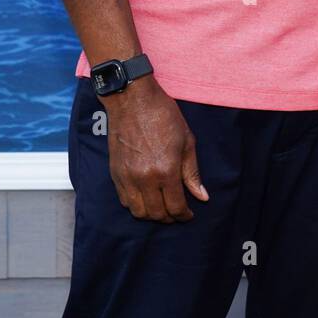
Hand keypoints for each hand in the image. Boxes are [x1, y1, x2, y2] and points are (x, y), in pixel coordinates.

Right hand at [102, 74, 208, 220]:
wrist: (132, 99)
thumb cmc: (163, 116)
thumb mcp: (186, 141)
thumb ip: (192, 173)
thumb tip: (202, 197)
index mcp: (166, 170)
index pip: (176, 207)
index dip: (184, 215)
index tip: (189, 214)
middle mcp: (144, 178)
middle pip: (156, 214)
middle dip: (169, 218)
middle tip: (177, 213)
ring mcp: (127, 177)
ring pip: (138, 211)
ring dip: (151, 214)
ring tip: (161, 208)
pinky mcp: (115, 173)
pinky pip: (124, 200)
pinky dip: (136, 204)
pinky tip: (145, 198)